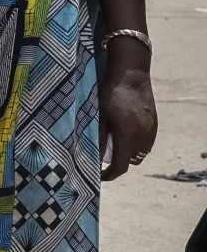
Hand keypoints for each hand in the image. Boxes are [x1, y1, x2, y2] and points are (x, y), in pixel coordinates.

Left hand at [99, 62, 156, 180]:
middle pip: (132, 162)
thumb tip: (95, 157)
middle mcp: (142, 135)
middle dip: (118, 164)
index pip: (121, 165)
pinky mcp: (155, 124)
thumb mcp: (100, 115)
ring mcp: (151, 130)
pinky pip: (147, 143)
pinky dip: (137, 145)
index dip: (110, 175)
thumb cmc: (111, 93)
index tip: (100, 176)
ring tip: (114, 147)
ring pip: (141, 153)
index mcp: (127, 135)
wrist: (131, 75)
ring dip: (128, 155)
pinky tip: (125, 136)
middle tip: (103, 159)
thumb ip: (99, 137)